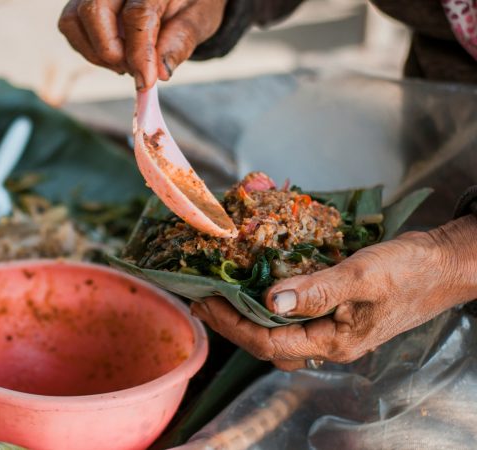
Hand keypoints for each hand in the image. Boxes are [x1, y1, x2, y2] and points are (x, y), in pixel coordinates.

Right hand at [58, 0, 226, 89]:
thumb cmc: (189, 3)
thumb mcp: (199, 18)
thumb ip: (180, 41)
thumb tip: (160, 73)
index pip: (137, 15)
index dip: (140, 53)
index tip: (147, 82)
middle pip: (94, 12)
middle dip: (110, 52)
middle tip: (134, 71)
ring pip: (74, 20)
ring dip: (96, 53)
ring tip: (126, 62)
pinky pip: (69, 25)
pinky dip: (88, 48)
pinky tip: (114, 52)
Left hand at [191, 216, 476, 370]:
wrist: (445, 263)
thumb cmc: (411, 270)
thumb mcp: (364, 276)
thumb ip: (318, 290)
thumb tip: (271, 300)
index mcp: (333, 341)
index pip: (268, 342)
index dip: (232, 324)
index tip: (205, 301)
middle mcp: (328, 340)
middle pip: (266, 341)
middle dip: (231, 322)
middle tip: (201, 299)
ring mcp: (331, 327)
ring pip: (278, 329)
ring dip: (246, 313)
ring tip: (219, 292)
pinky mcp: (335, 311)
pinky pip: (293, 313)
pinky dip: (269, 300)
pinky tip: (255, 282)